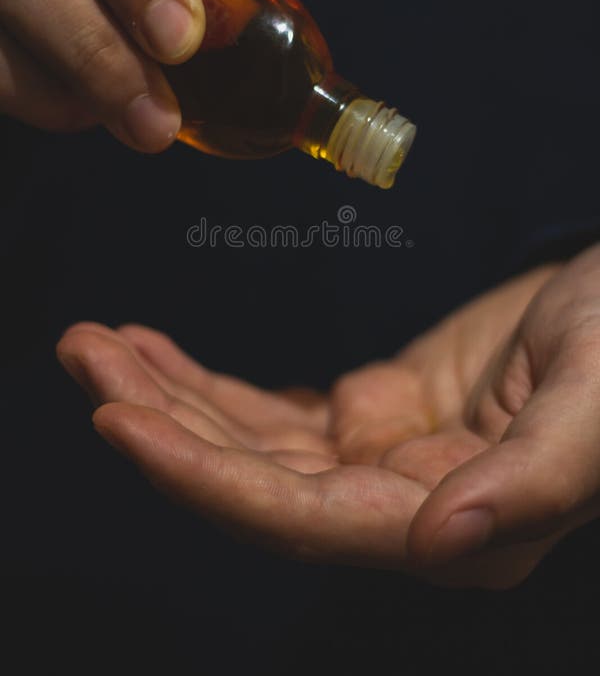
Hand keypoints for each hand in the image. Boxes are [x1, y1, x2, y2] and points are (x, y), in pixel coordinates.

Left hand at [57, 244, 599, 587]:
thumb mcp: (596, 403)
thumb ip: (527, 481)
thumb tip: (440, 542)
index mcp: (459, 523)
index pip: (301, 519)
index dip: (204, 478)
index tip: (119, 420)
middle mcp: (403, 507)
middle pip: (252, 479)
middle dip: (159, 419)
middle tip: (85, 353)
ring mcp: (380, 461)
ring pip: (249, 441)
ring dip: (169, 394)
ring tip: (98, 343)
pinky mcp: (372, 413)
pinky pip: (271, 409)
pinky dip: (207, 381)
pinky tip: (155, 353)